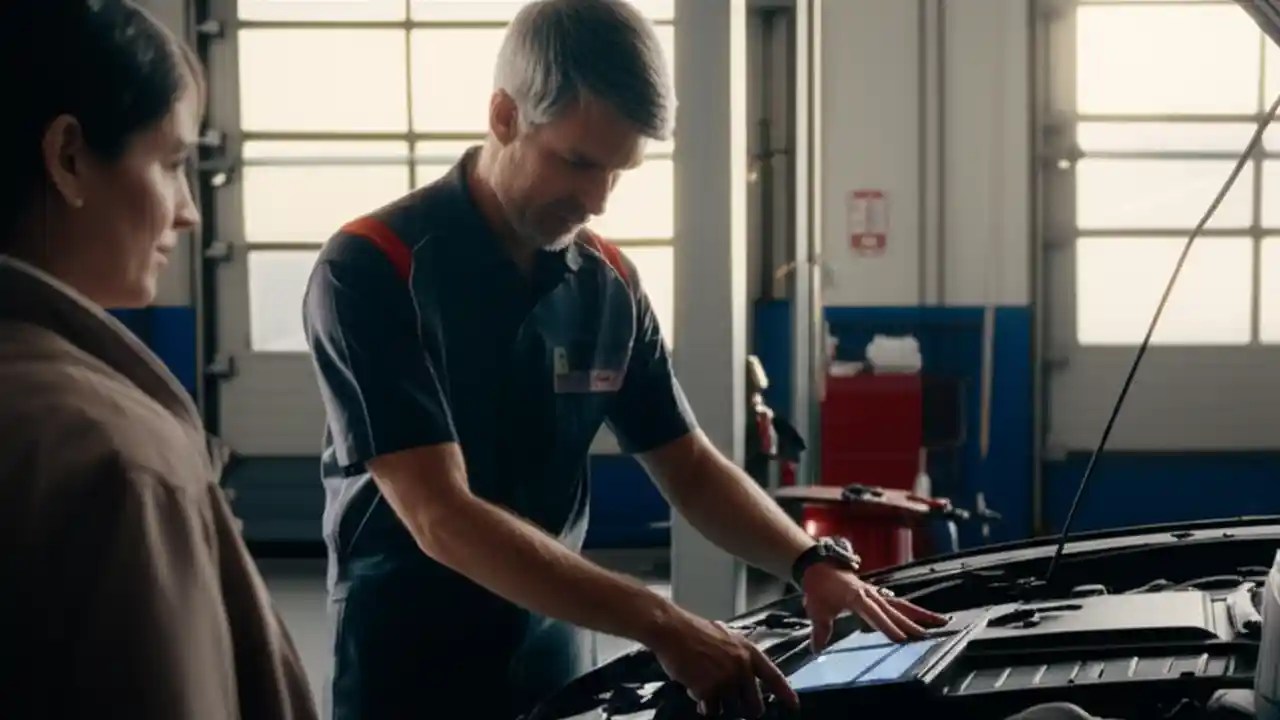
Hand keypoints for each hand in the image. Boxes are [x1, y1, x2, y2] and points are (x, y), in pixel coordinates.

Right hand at [649, 610, 799, 717]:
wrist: (672, 631)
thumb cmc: (694, 631)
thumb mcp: (726, 637)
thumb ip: (738, 656)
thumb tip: (746, 674)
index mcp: (748, 652)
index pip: (773, 676)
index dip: (785, 693)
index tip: (793, 706)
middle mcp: (742, 668)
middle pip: (754, 705)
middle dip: (746, 710)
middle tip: (740, 709)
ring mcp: (726, 680)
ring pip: (729, 709)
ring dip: (718, 704)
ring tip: (705, 685)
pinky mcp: (709, 690)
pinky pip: (710, 709)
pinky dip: (702, 704)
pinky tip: (694, 687)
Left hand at [801, 564, 948, 650]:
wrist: (819, 567)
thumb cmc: (819, 588)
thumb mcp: (817, 609)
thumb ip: (820, 631)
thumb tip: (816, 649)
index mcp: (855, 597)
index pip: (873, 613)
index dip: (887, 626)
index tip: (900, 638)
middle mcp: (870, 594)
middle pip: (894, 609)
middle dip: (911, 623)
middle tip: (928, 634)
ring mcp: (875, 594)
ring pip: (902, 604)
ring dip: (921, 614)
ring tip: (941, 621)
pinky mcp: (877, 595)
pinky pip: (898, 603)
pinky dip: (912, 611)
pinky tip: (925, 618)